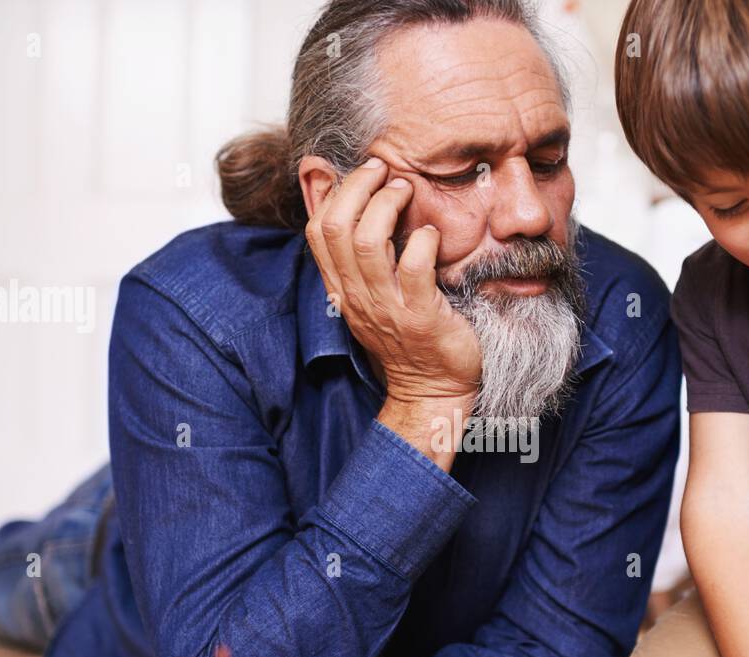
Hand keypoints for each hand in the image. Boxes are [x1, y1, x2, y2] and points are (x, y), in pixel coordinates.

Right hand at [305, 157, 479, 467]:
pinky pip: (413, 268)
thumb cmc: (407, 336)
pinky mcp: (421, 317)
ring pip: (368, 242)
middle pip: (336, 227)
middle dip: (358, 187)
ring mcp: (387, 307)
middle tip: (385, 171)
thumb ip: (358, 252)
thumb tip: (349, 208)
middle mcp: (358, 296)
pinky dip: (423, 241)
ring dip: (387, 206)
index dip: (333, 191)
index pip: (316, 230)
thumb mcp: (371, 293)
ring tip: (406, 191)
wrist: (432, 391)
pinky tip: (432, 235)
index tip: (362, 172)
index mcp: (342, 288)